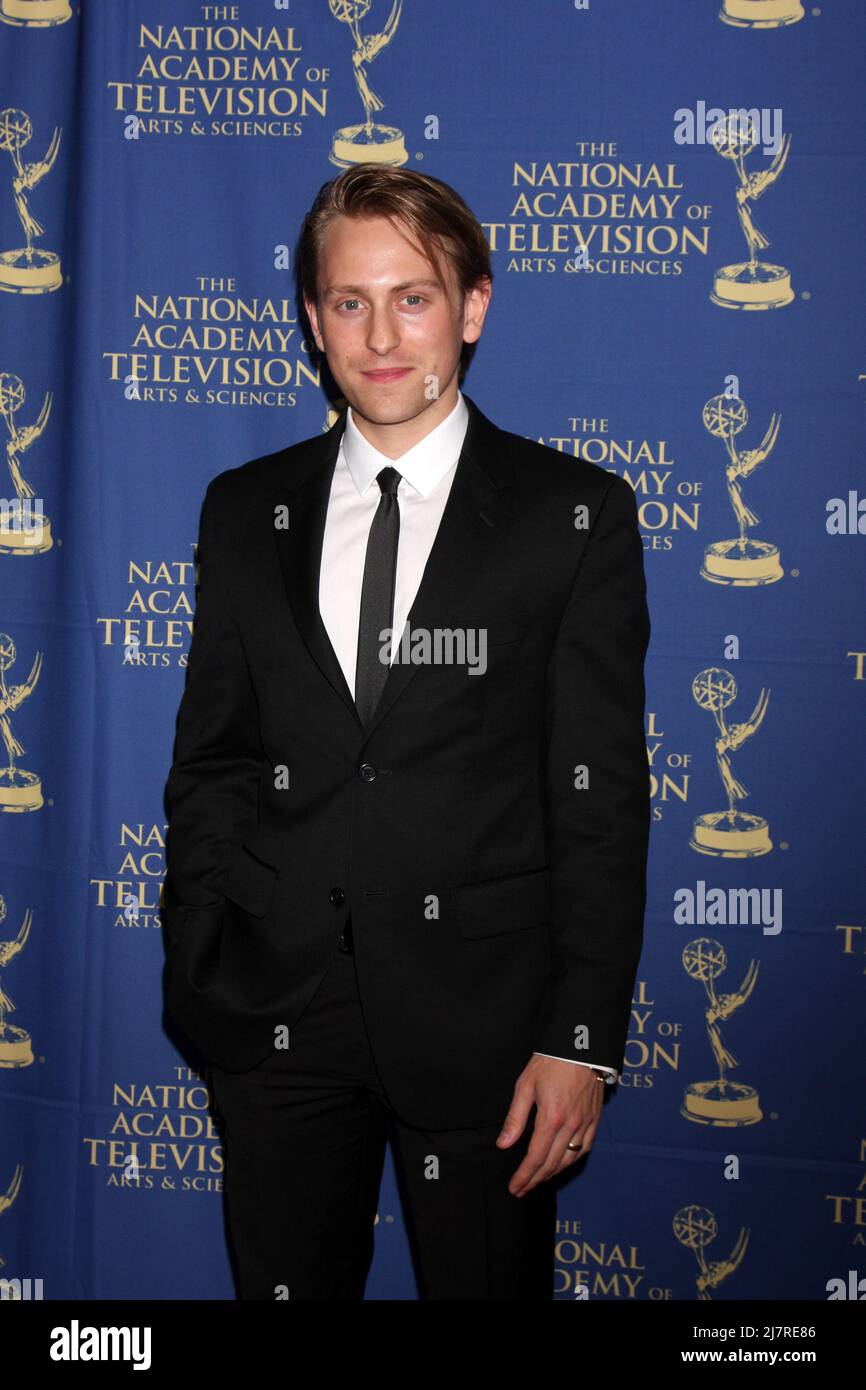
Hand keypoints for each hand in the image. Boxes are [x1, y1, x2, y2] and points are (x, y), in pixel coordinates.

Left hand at [496, 1055, 603, 1196]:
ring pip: (569, 1160)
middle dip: (535, 1180)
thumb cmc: (550, 1062)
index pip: (535, 1157)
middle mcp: (571, 1126)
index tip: (514, 1188)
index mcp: (551, 1118)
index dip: (524, 1176)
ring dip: (552, 1174)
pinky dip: (572, 1162)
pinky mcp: (595, 1120)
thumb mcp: (525, 1086)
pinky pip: (585, 1149)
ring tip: (538, 1180)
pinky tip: (562, 1165)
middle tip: (521, 1190)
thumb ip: (515, 1118)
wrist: (581, 1046)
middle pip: (552, 1164)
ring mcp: (585, 1124)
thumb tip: (503, 1144)